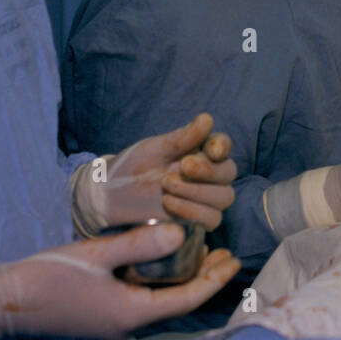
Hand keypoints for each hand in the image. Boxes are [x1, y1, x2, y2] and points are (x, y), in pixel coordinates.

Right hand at [0, 224, 240, 339]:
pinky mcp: (103, 315)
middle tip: (225, 252)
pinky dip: (161, 281)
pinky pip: (143, 299)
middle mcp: (127, 324)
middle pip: (178, 301)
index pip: (186, 299)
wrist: (3, 301)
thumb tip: (181, 233)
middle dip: (204, 277)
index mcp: (130, 312)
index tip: (234, 259)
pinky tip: (164, 260)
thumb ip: (140, 243)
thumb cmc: (48, 277)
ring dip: (183, 278)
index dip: (214, 279)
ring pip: (161, 300)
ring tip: (204, 252)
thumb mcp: (95, 255)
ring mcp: (115, 322)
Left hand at [74, 112, 236, 233]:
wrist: (111, 195)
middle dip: (208, 170)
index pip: (223, 146)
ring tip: (167, 186)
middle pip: (229, 172)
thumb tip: (207, 119)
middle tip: (182, 167)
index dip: (222, 147)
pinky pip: (211, 219)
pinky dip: (193, 211)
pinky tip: (170, 204)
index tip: (211, 149)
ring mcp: (204, 199)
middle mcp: (208, 175)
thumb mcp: (156, 148)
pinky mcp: (197, 221)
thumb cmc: (134, 166)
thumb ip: (183, 137)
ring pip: (223, 197)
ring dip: (198, 191)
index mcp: (200, 152)